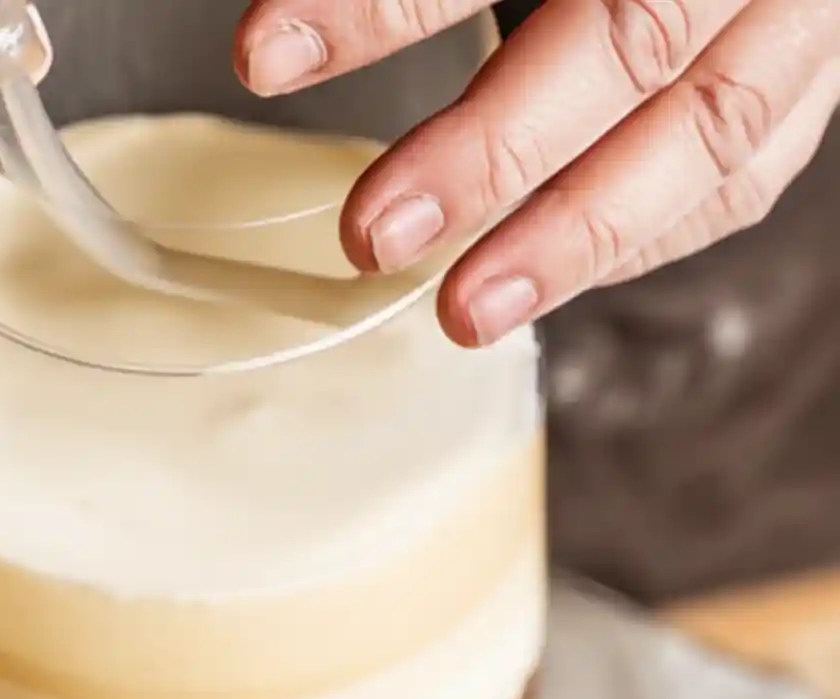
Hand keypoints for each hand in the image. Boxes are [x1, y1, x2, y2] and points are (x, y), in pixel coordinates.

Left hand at [236, 0, 838, 346]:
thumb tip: (283, 40)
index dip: (387, 5)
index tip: (270, 56)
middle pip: (631, 44)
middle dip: (493, 155)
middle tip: (373, 236)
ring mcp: (798, 13)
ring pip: (711, 134)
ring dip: (579, 239)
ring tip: (468, 310)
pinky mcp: (813, 76)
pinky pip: (746, 173)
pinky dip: (646, 236)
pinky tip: (554, 274)